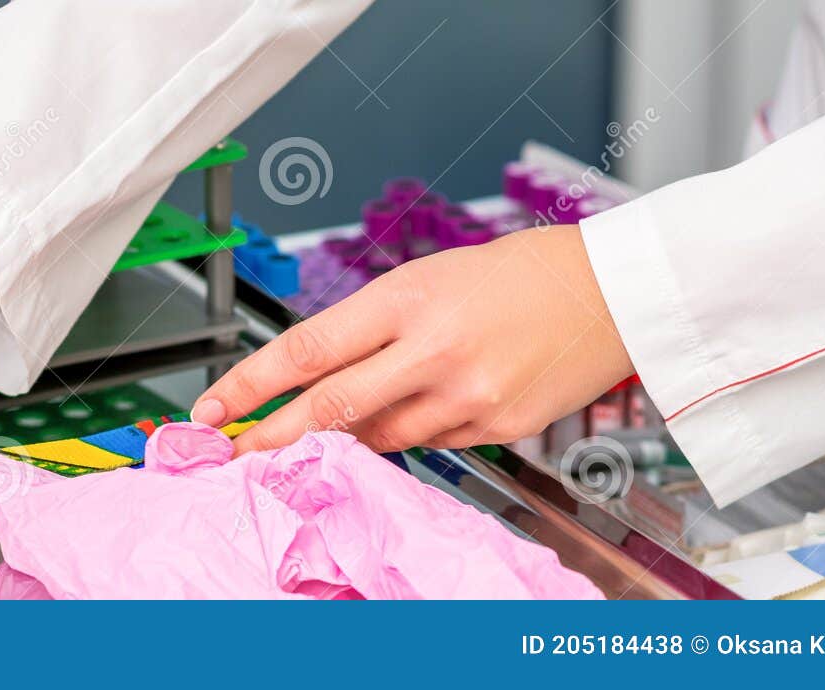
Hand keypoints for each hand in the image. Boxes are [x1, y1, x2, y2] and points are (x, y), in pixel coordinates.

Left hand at [192, 225, 634, 453]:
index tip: (213, 407)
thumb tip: (316, 378)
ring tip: (337, 423)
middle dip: (269, 437)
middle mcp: (435, 350)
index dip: (250, 384)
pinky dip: (408, 432)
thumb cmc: (519, 273)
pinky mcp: (495, 428)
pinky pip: (428, 443)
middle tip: (230, 455)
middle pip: (329, 408)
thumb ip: (372, 330)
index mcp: (408, 298)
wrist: (611, 291)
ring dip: (344, 436)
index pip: (307, 350)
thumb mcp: (429, 278)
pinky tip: (422, 408)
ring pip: (376, 436)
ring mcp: (467, 395)